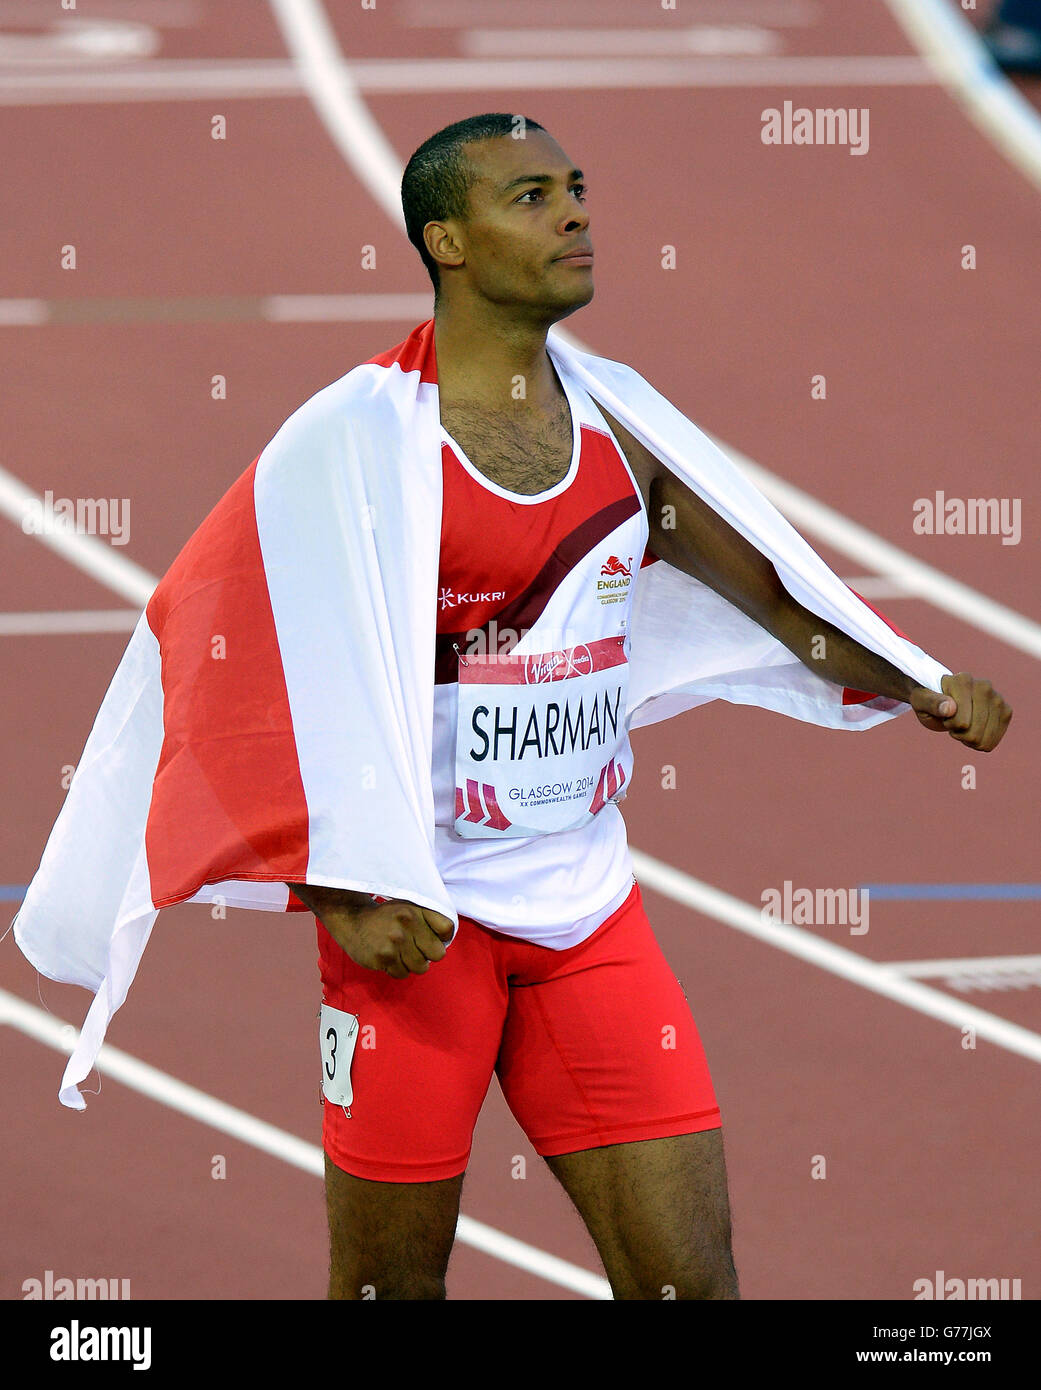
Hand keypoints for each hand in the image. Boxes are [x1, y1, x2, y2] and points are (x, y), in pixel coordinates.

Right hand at [319, 897, 455, 979]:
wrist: (352, 920)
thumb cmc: (386, 917)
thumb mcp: (408, 907)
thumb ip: (429, 919)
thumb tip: (446, 942)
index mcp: (416, 909)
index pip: (447, 928)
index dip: (443, 937)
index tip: (433, 938)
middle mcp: (407, 923)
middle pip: (437, 954)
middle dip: (428, 955)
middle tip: (416, 949)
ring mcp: (395, 941)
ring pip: (421, 967)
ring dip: (412, 964)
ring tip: (400, 953)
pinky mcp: (383, 957)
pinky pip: (403, 974)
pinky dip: (397, 969)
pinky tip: (389, 958)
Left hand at [909, 672, 1011, 751]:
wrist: (942, 700)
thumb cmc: (928, 700)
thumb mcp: (920, 701)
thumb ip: (931, 703)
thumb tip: (950, 708)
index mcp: (963, 681)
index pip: (961, 721)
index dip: (949, 723)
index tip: (943, 712)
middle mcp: (984, 686)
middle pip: (974, 732)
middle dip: (959, 733)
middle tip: (952, 719)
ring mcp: (997, 698)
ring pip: (984, 739)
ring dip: (968, 738)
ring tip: (962, 724)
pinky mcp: (1005, 711)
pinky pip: (992, 741)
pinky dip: (979, 743)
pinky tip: (973, 730)